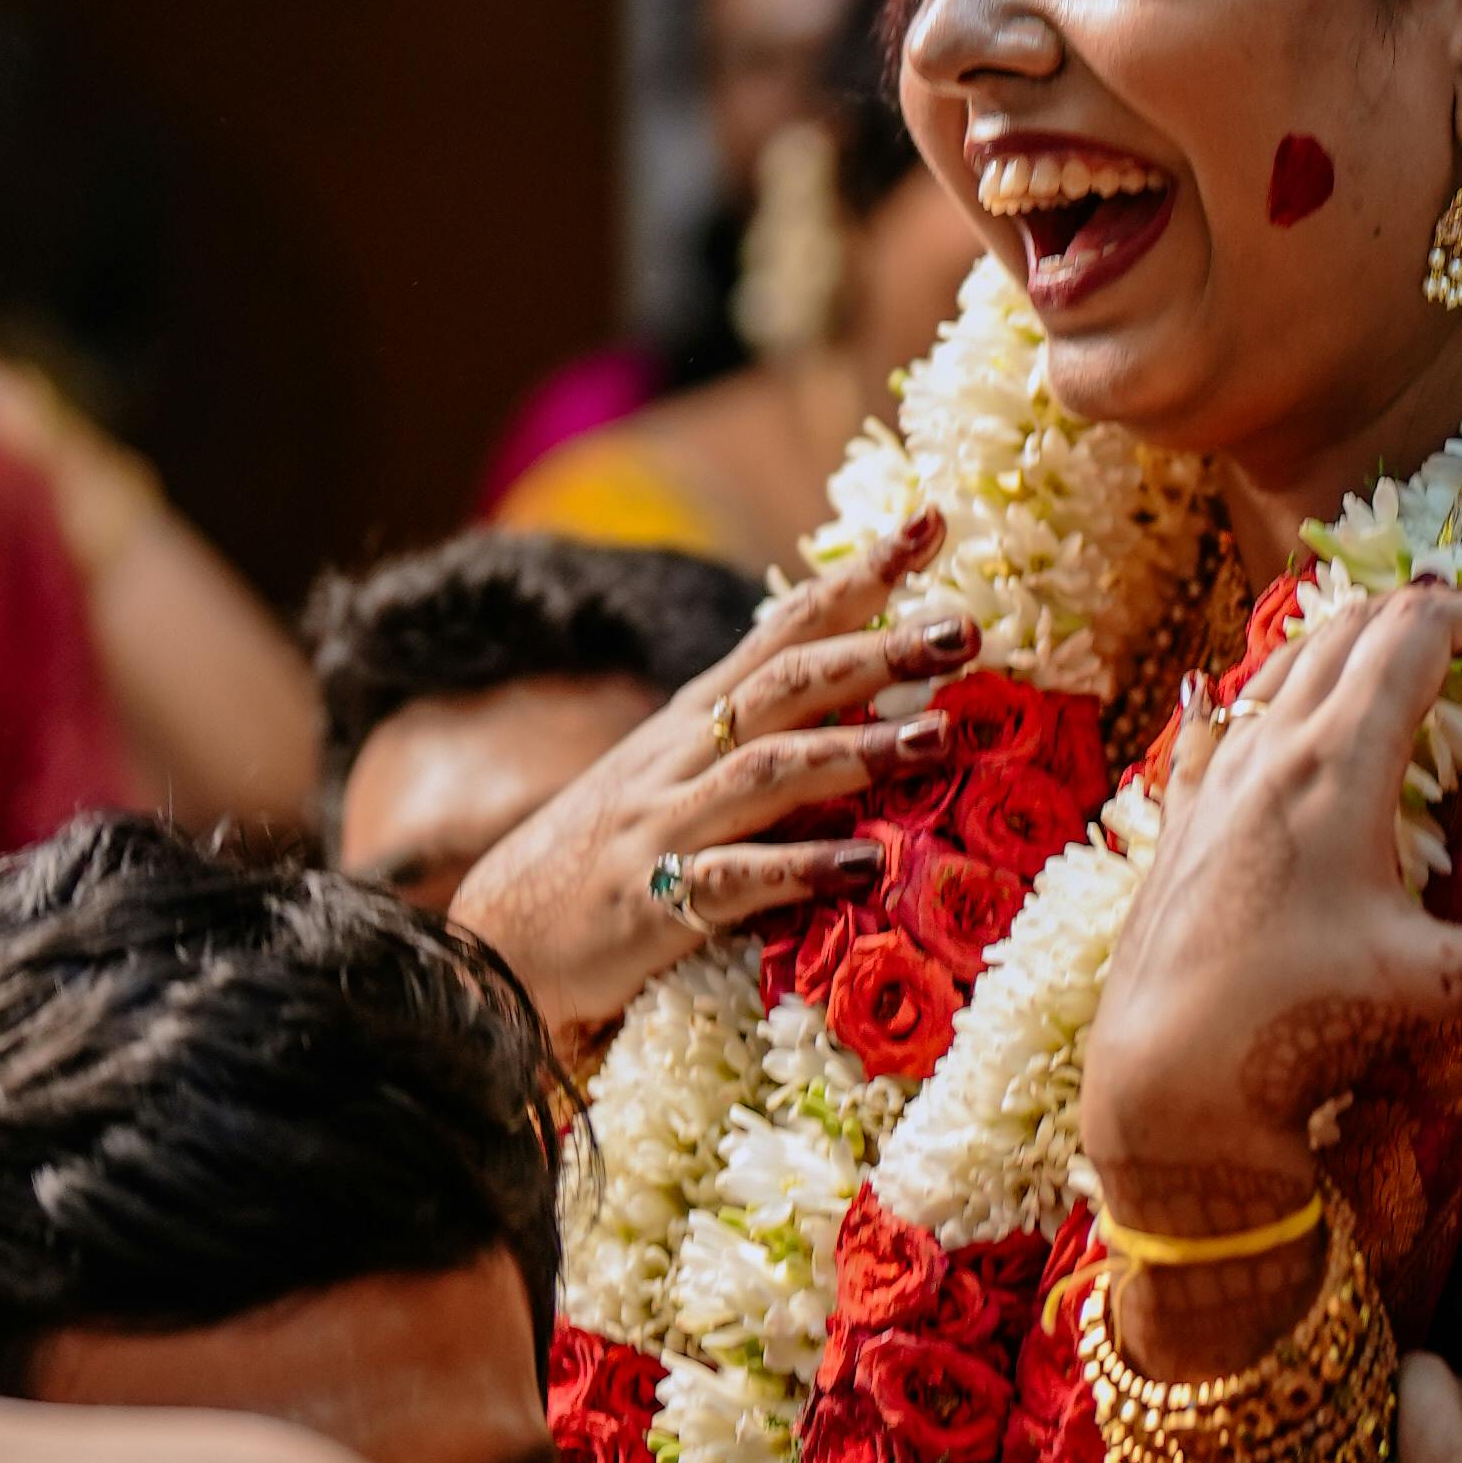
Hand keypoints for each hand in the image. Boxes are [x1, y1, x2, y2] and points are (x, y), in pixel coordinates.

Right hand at [445, 536, 974, 1042]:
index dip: (858, 576)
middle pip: (787, 684)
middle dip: (876, 650)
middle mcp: (681, 756)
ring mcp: (665, 826)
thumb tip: (870, 694)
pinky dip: (799, 867)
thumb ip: (762, 735)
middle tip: (962, 626)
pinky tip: (866, 862)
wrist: (499, 940)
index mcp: (697, 718)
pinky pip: (733, 882)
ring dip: (854, 750)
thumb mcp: (681, 776)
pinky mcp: (653, 904)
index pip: (786, 628)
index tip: (931, 522)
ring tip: (938, 738)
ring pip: (766, 771)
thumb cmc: (611, 854)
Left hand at [1084, 578, 1461, 1243]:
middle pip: (1356, 624)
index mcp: (1337, 761)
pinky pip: (1230, 713)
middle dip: (1432, 611)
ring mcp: (1218, 771)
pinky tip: (1284, 715)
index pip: (1417, 635)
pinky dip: (1279, 690)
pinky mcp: (1184, 810)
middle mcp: (1272, 745)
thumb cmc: (1299, 1018)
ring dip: (1358, 639)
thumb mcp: (1429, 987)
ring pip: (1290, 656)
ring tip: (1408, 659)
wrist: (1171, 1068)